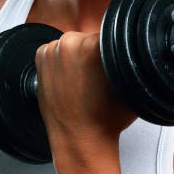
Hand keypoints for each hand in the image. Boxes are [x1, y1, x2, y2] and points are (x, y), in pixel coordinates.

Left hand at [34, 31, 135, 153]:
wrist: (80, 140)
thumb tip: (133, 45)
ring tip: (84, 80)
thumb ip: (133, 59)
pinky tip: (70, 80)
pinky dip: (61, 61)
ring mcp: (52, 51)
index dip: (115, 48)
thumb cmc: (106, 118)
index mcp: (94, 44)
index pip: (110, 33)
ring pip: (72, 44)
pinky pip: (55, 51)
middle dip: (95, 52)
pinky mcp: (40, 59)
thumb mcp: (131, 84)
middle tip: (99, 75)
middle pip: (89, 38)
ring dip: (77, 56)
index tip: (115, 62)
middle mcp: (70, 43)